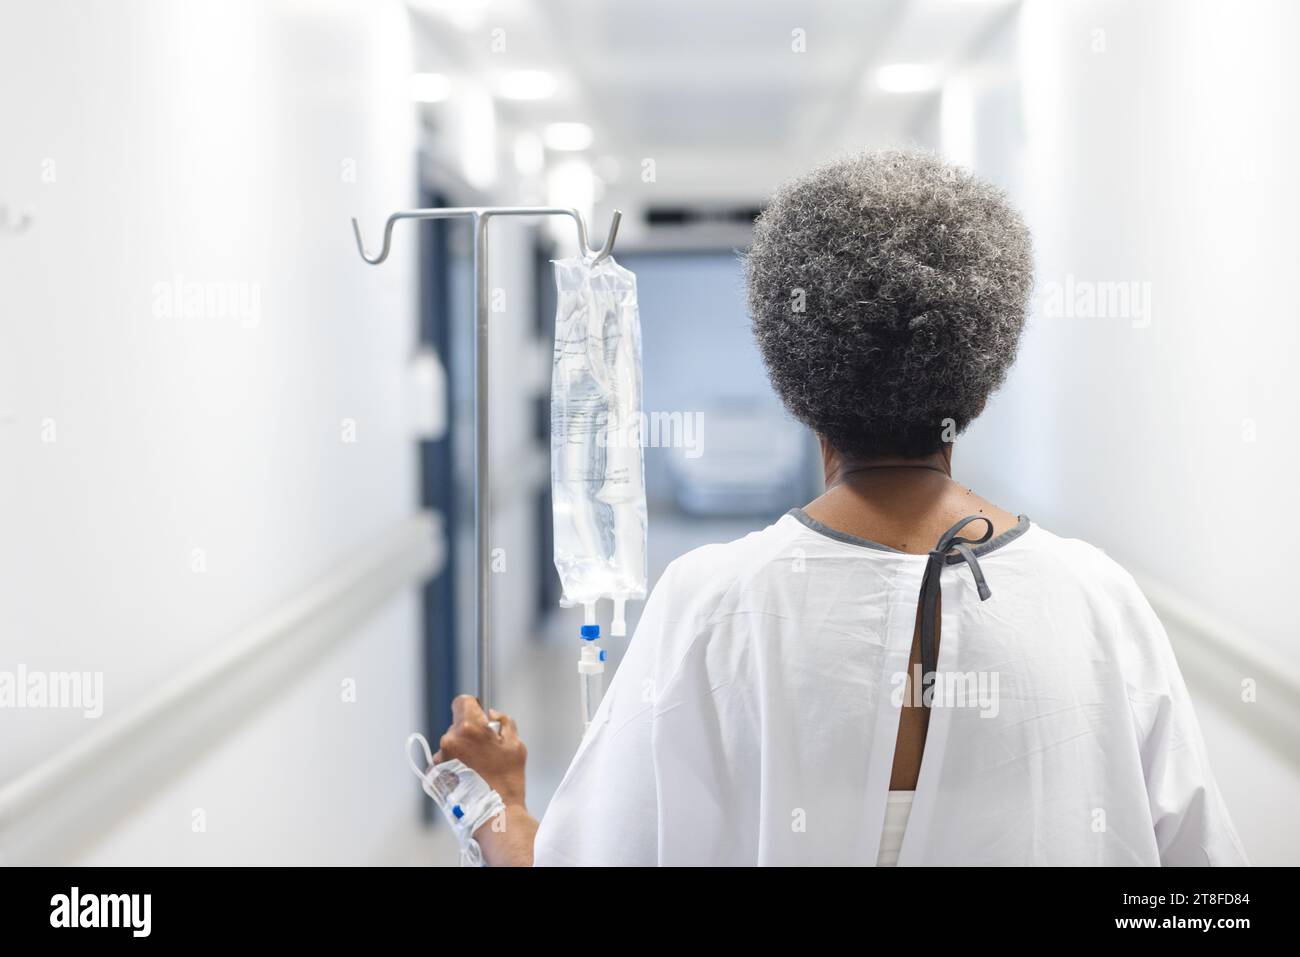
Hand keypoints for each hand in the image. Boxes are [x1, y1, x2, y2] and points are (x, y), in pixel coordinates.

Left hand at [434, 694, 527, 808]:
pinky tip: (468, 777)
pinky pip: (446, 760)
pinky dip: (454, 765)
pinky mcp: (435, 773)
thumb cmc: (507, 780)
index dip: (473, 706)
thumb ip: (504, 721)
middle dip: (470, 733)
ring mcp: (441, 757)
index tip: (480, 716)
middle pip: (458, 725)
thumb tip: (491, 714)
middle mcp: (450, 739)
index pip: (462, 701)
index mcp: (470, 727)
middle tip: (485, 750)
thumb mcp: (515, 744)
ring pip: (452, 744)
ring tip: (478, 769)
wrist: (494, 813)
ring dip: (462, 751)